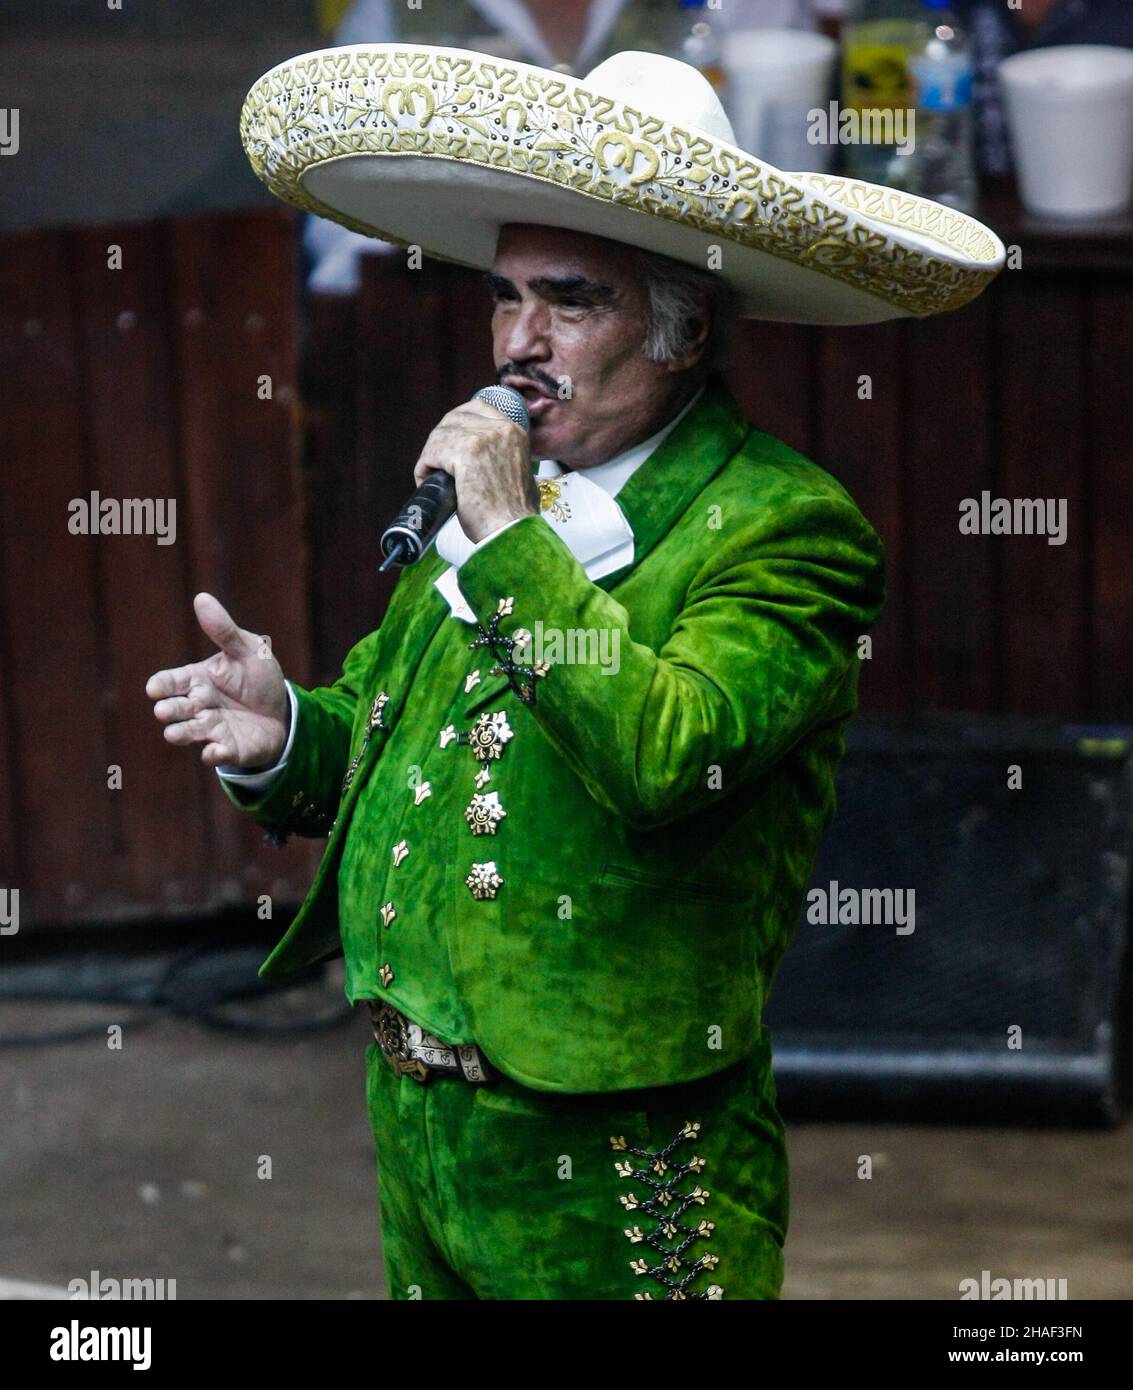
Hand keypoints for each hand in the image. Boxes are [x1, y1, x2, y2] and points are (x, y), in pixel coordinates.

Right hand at [145, 593, 289, 769]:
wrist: (284, 711)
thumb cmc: (258, 679)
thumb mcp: (247, 650)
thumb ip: (223, 630)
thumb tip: (201, 598)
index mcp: (197, 680)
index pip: (169, 682)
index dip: (160, 686)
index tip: (156, 688)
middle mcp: (198, 706)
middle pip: (171, 709)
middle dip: (167, 710)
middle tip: (167, 709)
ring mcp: (211, 729)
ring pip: (185, 733)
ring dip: (180, 733)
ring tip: (176, 732)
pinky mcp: (229, 749)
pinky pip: (216, 755)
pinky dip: (214, 754)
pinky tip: (216, 750)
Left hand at [412, 398, 538, 542]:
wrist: (512, 532)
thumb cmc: (514, 515)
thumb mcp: (519, 473)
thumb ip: (504, 457)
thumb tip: (485, 459)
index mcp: (514, 431)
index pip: (477, 408)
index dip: (457, 423)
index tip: (448, 441)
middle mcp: (500, 429)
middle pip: (454, 419)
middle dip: (440, 440)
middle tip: (436, 464)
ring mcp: (482, 438)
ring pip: (440, 435)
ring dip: (430, 456)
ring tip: (431, 478)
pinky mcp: (463, 453)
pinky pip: (431, 453)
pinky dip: (424, 468)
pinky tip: (426, 482)